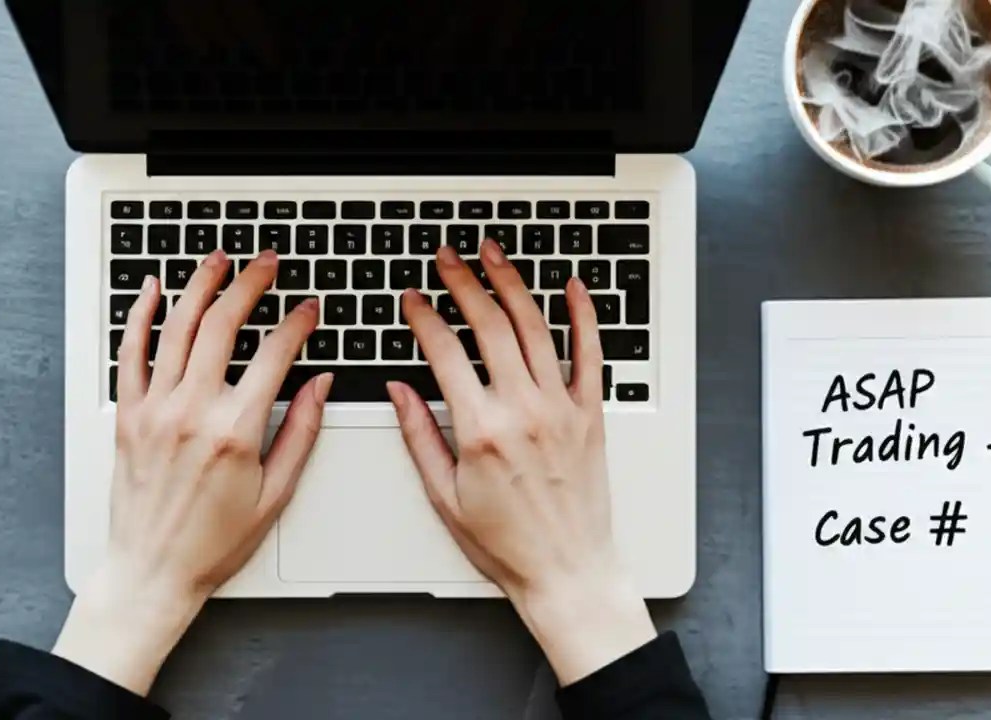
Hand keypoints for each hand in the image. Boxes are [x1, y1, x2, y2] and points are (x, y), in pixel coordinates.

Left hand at [53, 249, 330, 694]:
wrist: (152, 572)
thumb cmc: (212, 543)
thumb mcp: (275, 494)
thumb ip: (301, 432)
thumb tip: (319, 384)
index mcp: (235, 432)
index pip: (275, 355)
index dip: (297, 324)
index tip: (308, 310)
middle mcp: (191, 412)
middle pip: (222, 325)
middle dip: (250, 284)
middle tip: (266, 264)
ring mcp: (154, 410)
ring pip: (176, 327)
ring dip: (200, 285)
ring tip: (219, 260)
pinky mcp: (127, 416)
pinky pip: (130, 353)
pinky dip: (140, 316)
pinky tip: (152, 289)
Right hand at [389, 240, 654, 685]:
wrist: (567, 570)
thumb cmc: (506, 544)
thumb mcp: (445, 496)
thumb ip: (419, 436)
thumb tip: (399, 390)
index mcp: (479, 431)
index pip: (444, 352)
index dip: (424, 316)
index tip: (413, 298)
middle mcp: (522, 411)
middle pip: (490, 326)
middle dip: (463, 282)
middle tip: (448, 257)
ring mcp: (560, 408)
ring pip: (535, 328)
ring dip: (511, 283)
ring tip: (494, 255)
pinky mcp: (590, 414)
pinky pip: (590, 353)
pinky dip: (583, 315)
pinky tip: (572, 287)